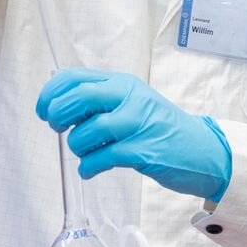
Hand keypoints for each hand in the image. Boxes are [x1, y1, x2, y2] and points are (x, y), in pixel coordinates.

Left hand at [36, 69, 232, 203]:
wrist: (203, 150)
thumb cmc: (160, 129)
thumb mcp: (132, 102)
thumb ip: (100, 101)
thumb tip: (58, 105)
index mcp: (122, 82)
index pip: (74, 77)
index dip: (50, 94)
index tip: (43, 110)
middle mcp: (130, 97)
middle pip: (77, 98)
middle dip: (58, 116)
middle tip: (59, 129)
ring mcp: (137, 124)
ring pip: (86, 133)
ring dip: (78, 147)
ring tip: (88, 153)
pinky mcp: (142, 151)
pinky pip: (100, 159)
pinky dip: (89, 167)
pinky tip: (92, 169)